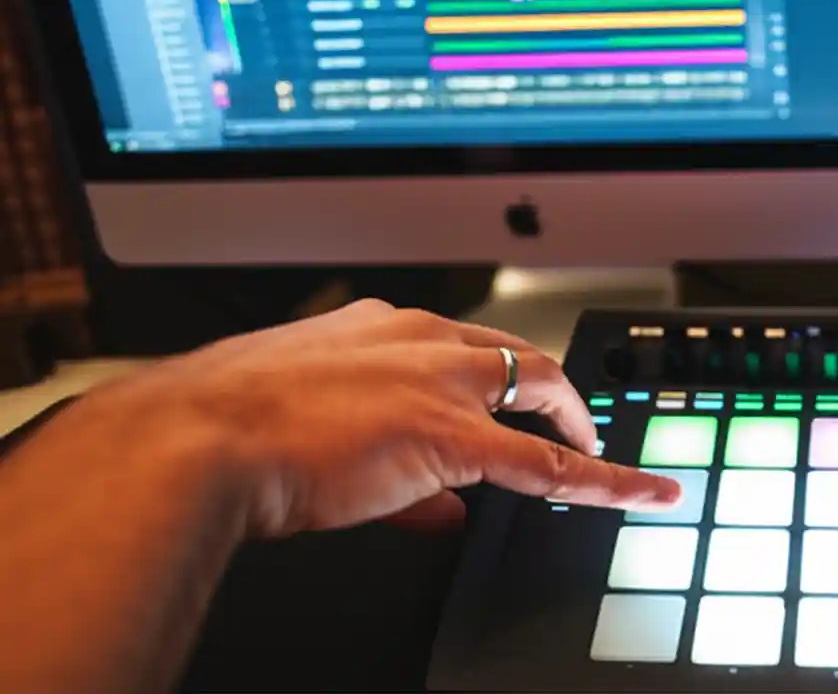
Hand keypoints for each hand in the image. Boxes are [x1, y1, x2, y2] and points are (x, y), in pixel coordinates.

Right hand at [62, 300, 680, 536]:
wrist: (195, 439)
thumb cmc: (225, 425)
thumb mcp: (309, 426)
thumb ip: (387, 467)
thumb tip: (441, 512)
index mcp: (378, 327)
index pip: (462, 345)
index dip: (497, 373)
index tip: (511, 391)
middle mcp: (418, 340)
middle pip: (518, 355)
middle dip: (555, 388)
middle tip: (575, 420)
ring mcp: (439, 384)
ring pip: (542, 390)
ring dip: (580, 422)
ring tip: (604, 453)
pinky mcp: (449, 437)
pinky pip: (548, 464)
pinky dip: (603, 480)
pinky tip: (638, 492)